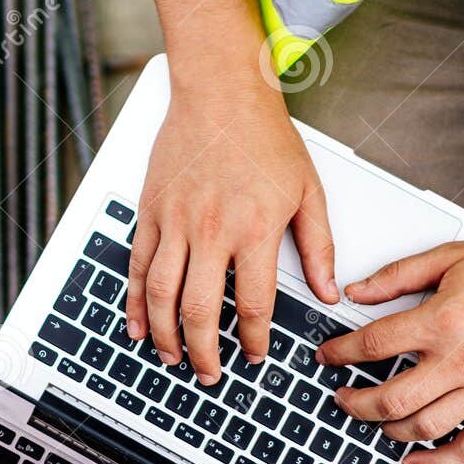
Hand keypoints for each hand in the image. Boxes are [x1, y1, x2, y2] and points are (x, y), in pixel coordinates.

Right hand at [127, 74, 337, 383]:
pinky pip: (138, 266)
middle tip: (210, 372)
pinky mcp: (152, 211)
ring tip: (172, 357)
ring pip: (162, 295)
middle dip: (204, 351)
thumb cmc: (265, 136)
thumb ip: (319, 246)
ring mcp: (175, 221)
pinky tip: (137, 323)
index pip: (251, 303)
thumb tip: (328, 291)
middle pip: (200, 310)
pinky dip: (134, 300)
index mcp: (254, 229)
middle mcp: (211, 230)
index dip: (252, 338)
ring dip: (165, 334)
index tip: (254, 354)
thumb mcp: (309, 191)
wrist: (221, 91)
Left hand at [318, 234, 463, 463]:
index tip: (327, 356)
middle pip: (390, 397)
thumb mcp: (452, 257)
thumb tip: (357, 291)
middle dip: (354, 402)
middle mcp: (460, 360)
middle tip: (341, 397)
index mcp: (442, 321)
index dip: (340, 353)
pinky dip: (437, 462)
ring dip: (387, 430)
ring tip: (373, 420)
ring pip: (423, 427)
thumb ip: (398, 276)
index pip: (373, 346)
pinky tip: (414, 463)